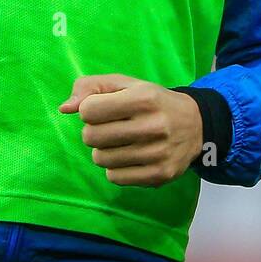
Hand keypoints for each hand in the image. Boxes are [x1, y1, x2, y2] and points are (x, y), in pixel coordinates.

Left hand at [59, 73, 203, 186]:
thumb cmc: (152, 101)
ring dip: (103, 150)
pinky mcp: (159, 175)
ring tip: (120, 141)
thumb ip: (90, 87)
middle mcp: (153, 126)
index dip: (89, 109)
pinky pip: (115, 177)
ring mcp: (157, 153)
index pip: (88, 111)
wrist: (195, 124)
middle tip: (110, 127)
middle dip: (94, 131)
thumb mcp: (125, 84)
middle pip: (91, 137)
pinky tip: (129, 156)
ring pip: (101, 159)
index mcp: (143, 98)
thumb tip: (65, 108)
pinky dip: (115, 167)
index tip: (102, 109)